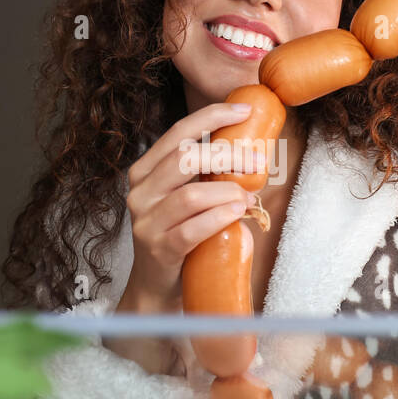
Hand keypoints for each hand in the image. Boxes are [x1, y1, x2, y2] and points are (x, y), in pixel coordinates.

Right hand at [118, 102, 257, 312]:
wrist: (157, 288)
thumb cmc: (179, 236)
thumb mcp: (185, 199)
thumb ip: (203, 175)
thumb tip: (249, 148)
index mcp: (145, 172)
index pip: (178, 133)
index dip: (211, 117)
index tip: (243, 110)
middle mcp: (140, 192)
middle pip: (185, 158)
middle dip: (227, 155)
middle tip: (257, 161)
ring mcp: (146, 222)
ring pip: (191, 195)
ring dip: (228, 192)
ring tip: (249, 197)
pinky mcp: (158, 249)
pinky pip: (193, 228)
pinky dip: (220, 217)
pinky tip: (238, 214)